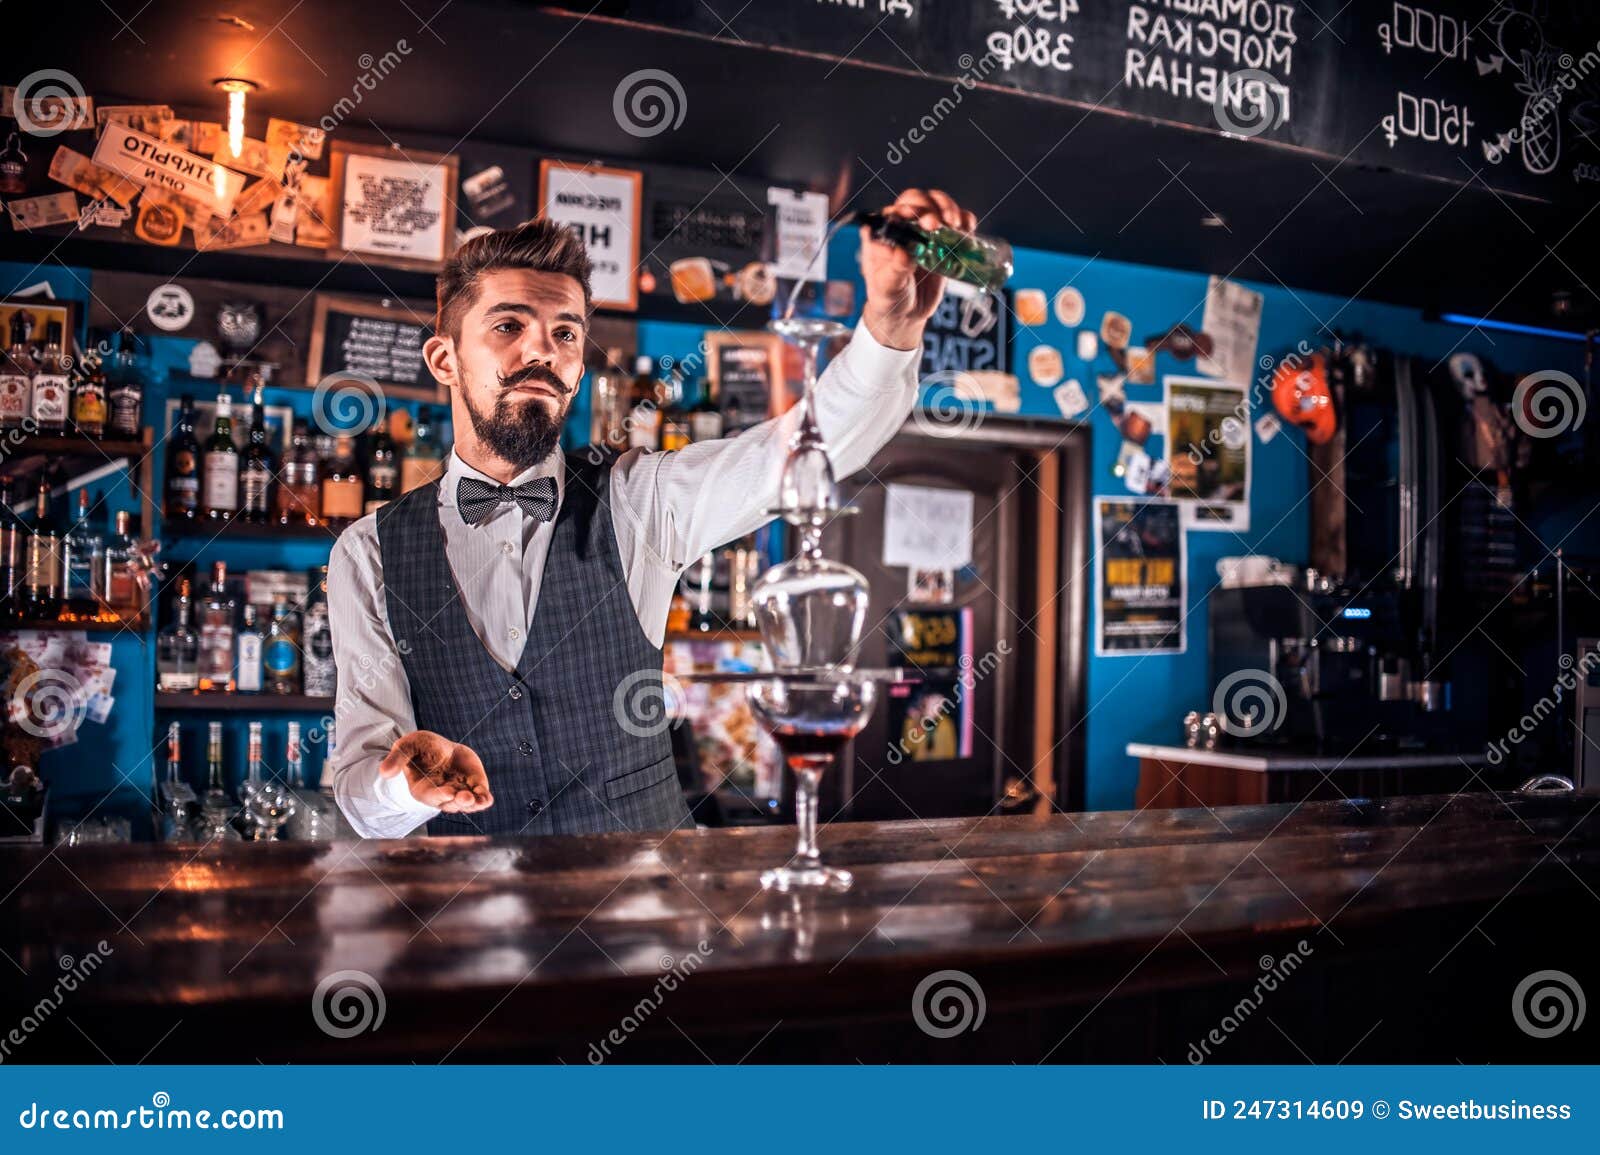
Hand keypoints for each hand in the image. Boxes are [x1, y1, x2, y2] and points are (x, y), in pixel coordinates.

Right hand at [379, 731, 494, 813]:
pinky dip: (483, 799)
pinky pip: (479, 796)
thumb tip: (384, 772)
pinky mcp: (472, 786)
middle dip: (459, 800)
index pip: (431, 796)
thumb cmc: (418, 748)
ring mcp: (458, 792)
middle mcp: (441, 795)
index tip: (449, 792)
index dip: (440, 795)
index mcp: (423, 789)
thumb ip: (397, 759)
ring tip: (481, 801)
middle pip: (450, 802)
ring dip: (474, 803)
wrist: (438, 747)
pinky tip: (487, 799)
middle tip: (466, 797)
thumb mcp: (406, 747)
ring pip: (466, 803)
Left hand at [859, 187, 977, 350]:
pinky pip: (957, 221)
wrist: (907, 314)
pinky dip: (965, 220)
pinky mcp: (943, 239)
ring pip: (937, 203)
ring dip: (949, 208)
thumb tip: (904, 252)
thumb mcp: (887, 288)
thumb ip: (894, 270)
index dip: (906, 209)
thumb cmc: (889, 299)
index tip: (916, 217)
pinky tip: (967, 229)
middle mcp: (903, 226)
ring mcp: (924, 231)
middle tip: (937, 225)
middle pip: (917, 200)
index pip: (894, 211)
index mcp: (882, 234)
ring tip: (955, 225)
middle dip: (930, 207)